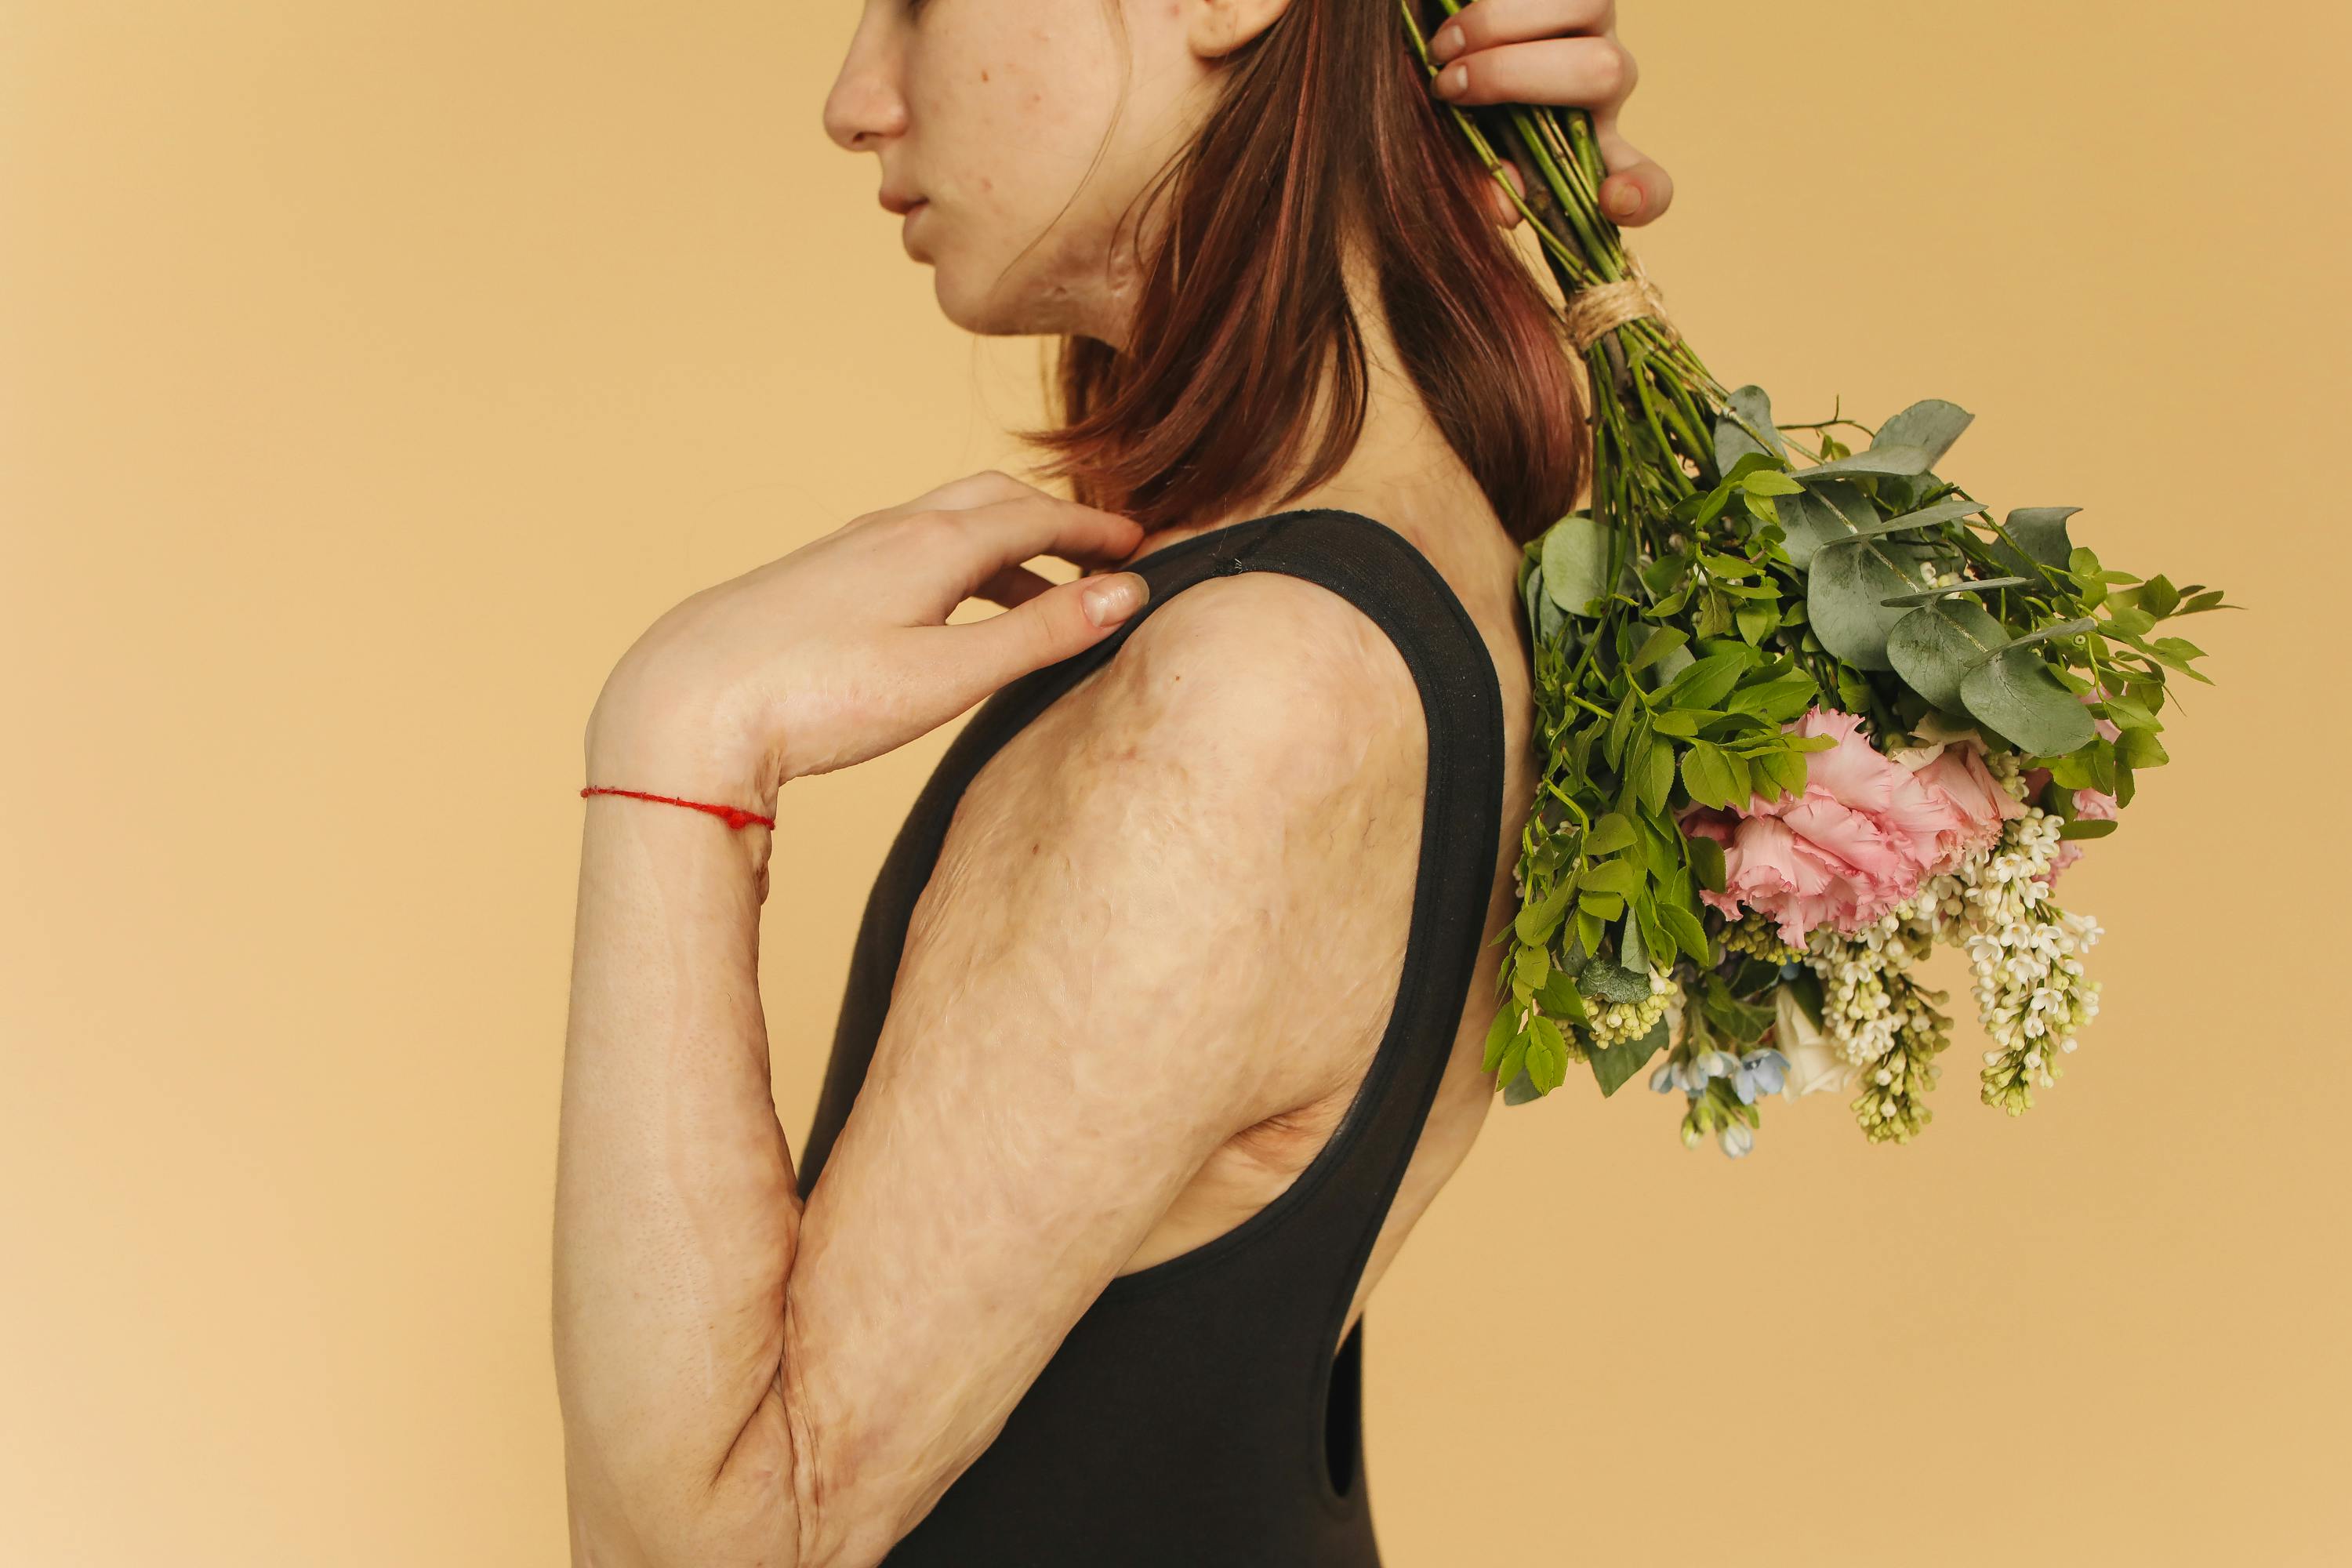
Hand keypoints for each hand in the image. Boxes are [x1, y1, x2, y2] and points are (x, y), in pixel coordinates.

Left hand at [583, 470, 1148, 804]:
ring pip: (944, 524)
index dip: (1096, 534)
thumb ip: (1040, 634)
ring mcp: (846, 550)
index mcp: (934, 545)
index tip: (1143, 549)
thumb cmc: (817, 697)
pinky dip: (953, 564)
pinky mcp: (813, 580)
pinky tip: (943, 612)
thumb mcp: (950, 675)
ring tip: (1039, 595)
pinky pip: (904, 549)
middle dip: (1054, 523)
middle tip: (1101, 556)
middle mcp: (891, 530)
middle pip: (993, 501)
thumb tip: (1124, 596)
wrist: (687, 706)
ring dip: (1003, 546)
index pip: (1038, 520)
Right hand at [1427, 0, 1674, 229]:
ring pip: (1585, 4)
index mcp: (1590, 144)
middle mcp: (1604, 79)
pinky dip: (1493, 3)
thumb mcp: (1472, 156)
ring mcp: (1594, 21)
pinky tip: (1453, 26)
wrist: (1450, 52)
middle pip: (1603, 70)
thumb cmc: (1463, 114)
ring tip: (1442, 50)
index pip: (1646, 182)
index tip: (1612, 199)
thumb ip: (1487, 184)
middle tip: (1449, 88)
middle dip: (1515, 76)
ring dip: (1500, 25)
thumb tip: (1502, 206)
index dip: (1642, 194)